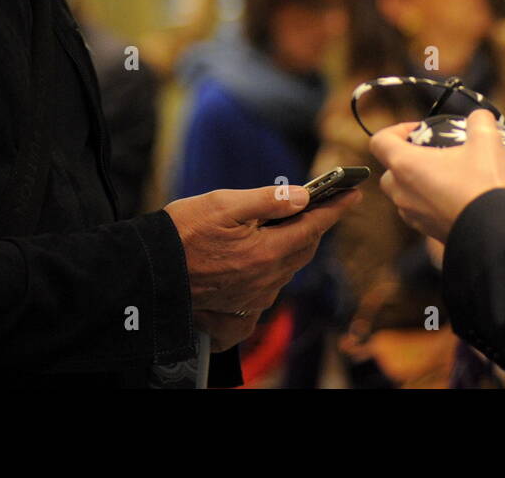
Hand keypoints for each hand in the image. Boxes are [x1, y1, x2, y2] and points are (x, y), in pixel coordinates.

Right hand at [164, 185, 360, 350]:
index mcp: (267, 252)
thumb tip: (303, 196)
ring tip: (288, 226)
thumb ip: (268, 200)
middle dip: (314, 227)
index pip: (313, 226)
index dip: (335, 209)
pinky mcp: (239, 310)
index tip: (354, 194)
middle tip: (320, 206)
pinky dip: (272, 268)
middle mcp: (266, 280)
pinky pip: (267, 287)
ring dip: (292, 247)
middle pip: (304, 250)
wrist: (150, 273)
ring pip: (287, 268)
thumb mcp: (224, 204)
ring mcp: (254, 298)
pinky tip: (260, 257)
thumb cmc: (183, 232)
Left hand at [371, 109, 504, 242]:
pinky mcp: (425, 231)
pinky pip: (419, 212)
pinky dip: (429, 202)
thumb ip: (479, 121)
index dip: (396, 130)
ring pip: (403, 193)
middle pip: (390, 169)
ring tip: (447, 176)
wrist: (495, 233)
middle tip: (434, 154)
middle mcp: (401, 191)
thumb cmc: (482, 187)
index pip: (380, 141)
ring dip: (418, 182)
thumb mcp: (486, 142)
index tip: (418, 130)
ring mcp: (411, 214)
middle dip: (407, 159)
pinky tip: (455, 198)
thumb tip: (479, 118)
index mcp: (405, 165)